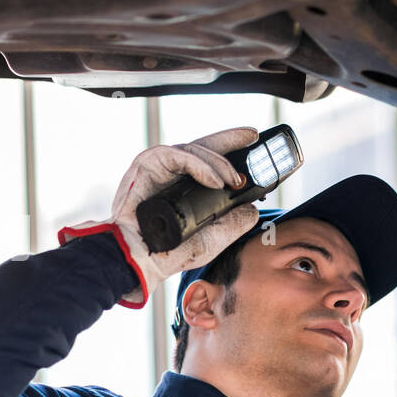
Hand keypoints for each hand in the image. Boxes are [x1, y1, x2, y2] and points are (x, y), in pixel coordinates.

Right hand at [57, 127, 262, 307]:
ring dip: (218, 163)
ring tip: (234, 180)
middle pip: (202, 147)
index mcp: (186, 187)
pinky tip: (216, 181)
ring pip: (192, 150)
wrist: (144, 259)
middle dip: (229, 140)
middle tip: (251, 137)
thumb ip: (233, 224)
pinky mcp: (147, 165)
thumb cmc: (171, 251)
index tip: (252, 142)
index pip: (209, 161)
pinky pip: (176, 156)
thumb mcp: (212, 238)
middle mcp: (172, 174)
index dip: (230, 150)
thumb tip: (252, 210)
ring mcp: (159, 168)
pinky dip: (199, 166)